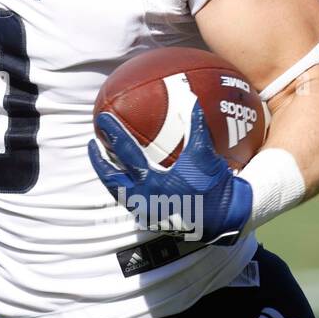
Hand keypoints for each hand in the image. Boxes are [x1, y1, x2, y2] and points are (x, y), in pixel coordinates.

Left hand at [87, 102, 251, 245]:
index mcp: (153, 181)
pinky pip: (130, 200)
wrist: (226, 219)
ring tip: (104, 160)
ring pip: (117, 191)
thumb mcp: (205, 154)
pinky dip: (124, 186)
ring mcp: (145, 211)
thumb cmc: (215, 186)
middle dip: (98, 159)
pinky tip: (126, 177)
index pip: (126, 151)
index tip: (101, 119)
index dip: (113, 133)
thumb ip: (196, 126)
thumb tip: (191, 98)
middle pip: (111, 177)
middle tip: (92, 143)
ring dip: (109, 174)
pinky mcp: (151, 218)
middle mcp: (144, 199)